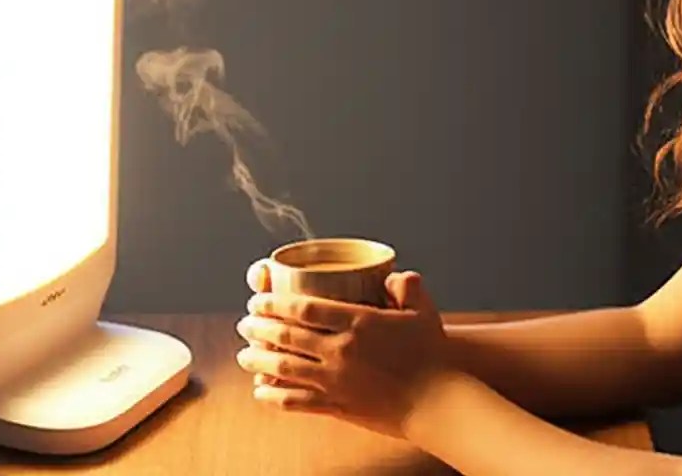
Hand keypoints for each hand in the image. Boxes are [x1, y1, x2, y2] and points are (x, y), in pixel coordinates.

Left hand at [235, 263, 453, 439]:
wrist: (438, 403)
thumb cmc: (433, 355)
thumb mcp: (423, 312)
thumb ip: (407, 286)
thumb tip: (392, 276)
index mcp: (359, 323)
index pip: (304, 307)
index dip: (274, 302)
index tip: (258, 299)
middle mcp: (341, 351)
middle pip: (286, 336)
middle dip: (258, 328)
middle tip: (245, 323)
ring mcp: (336, 380)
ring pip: (284, 368)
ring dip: (258, 360)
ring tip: (243, 355)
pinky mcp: (337, 406)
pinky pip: (296, 401)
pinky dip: (273, 395)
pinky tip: (261, 391)